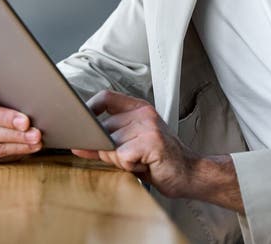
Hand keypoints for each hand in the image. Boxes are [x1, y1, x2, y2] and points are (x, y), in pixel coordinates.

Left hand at [71, 90, 196, 197]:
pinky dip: (128, 166)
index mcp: (139, 108)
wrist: (192, 173)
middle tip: (126, 159)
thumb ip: (108, 141)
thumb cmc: (162, 161)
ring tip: (139, 162)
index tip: (82, 127)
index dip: (89, 110)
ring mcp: (148, 126)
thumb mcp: (133, 146)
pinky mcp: (152, 142)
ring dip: (119, 160)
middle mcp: (143, 113)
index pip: (106, 97)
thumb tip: (78, 143)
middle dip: (105, 148)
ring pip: (112, 144)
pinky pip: (123, 156)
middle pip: (104, 127)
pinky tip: (144, 166)